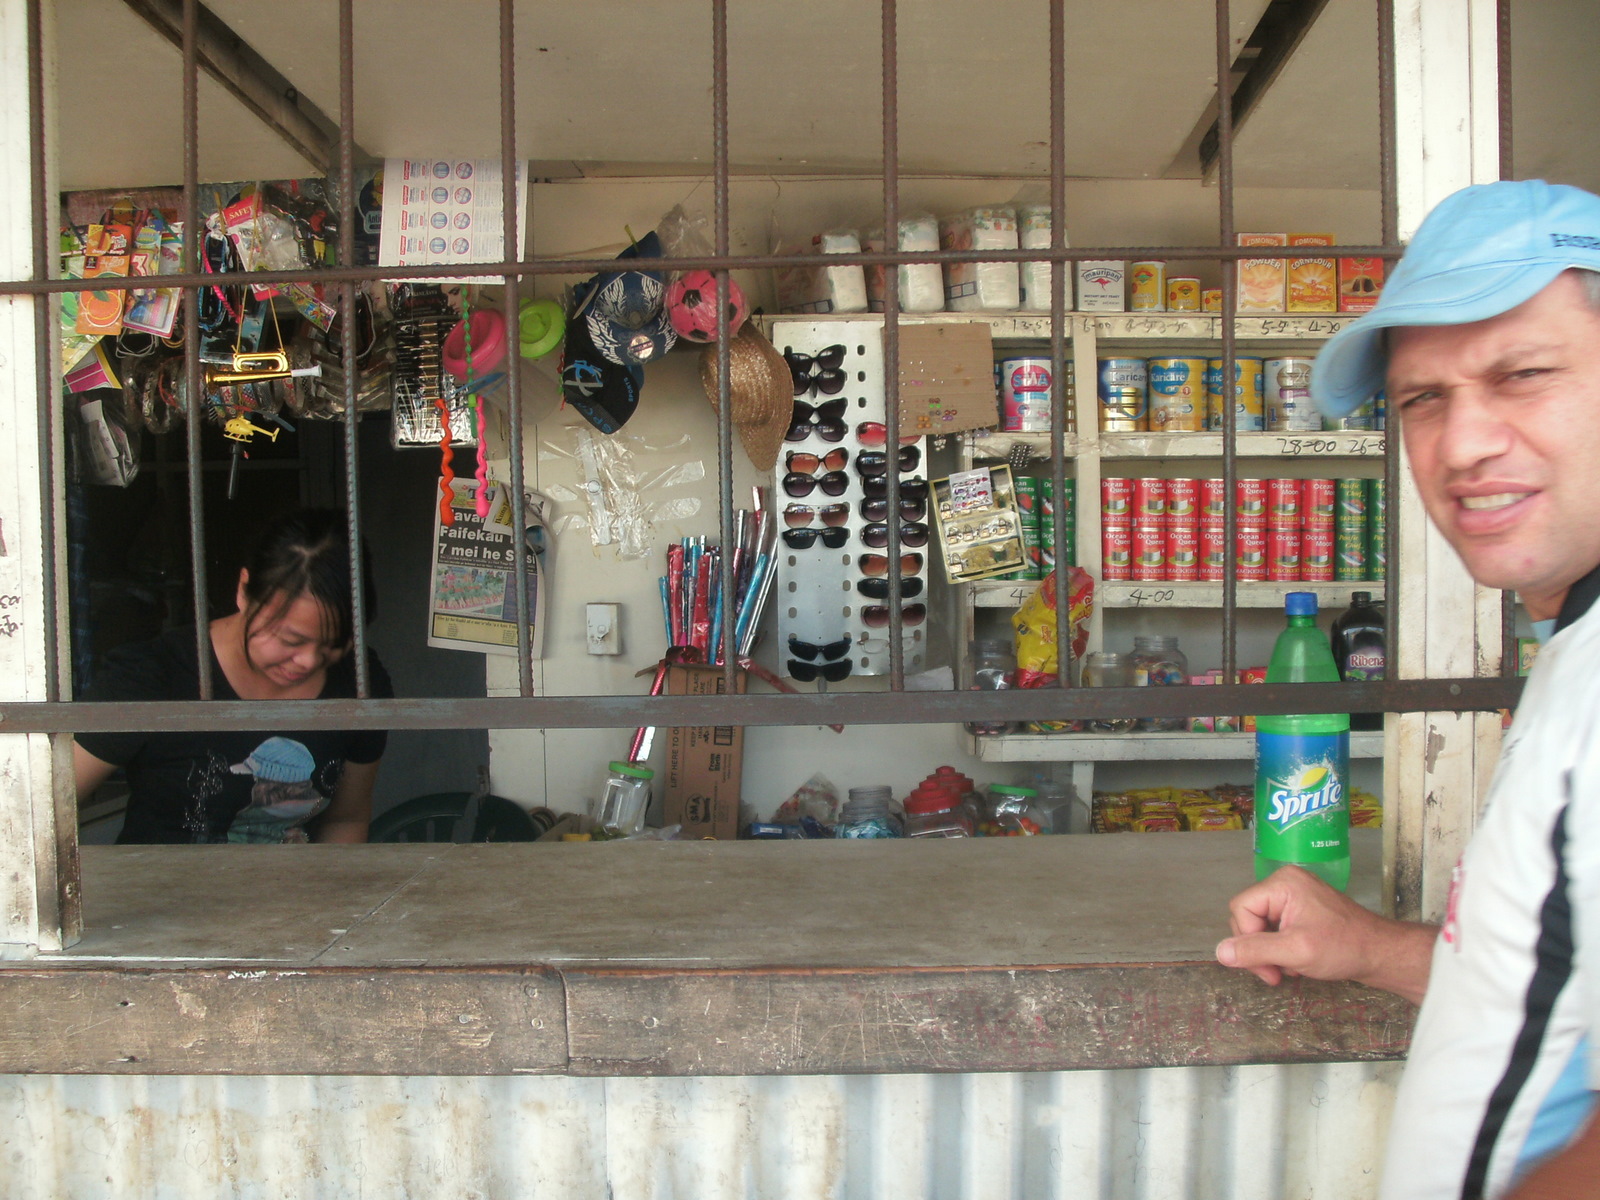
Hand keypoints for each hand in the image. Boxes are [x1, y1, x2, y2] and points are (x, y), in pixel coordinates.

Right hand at [1215, 866, 1436, 1003]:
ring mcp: (1294, 895)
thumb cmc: (1342, 949)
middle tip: (1277, 974)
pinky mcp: (1302, 909)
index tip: (1268, 966)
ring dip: (1271, 953)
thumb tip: (1220, 952)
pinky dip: (1282, 948)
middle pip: (1249, 918)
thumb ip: (1255, 951)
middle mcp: (1285, 882)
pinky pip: (1276, 927)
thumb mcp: (1294, 952)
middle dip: (1259, 950)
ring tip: (1293, 968)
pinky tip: (1298, 962)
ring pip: (1261, 926)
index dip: (1248, 940)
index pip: (1241, 909)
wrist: (1381, 955)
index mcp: (1282, 883)